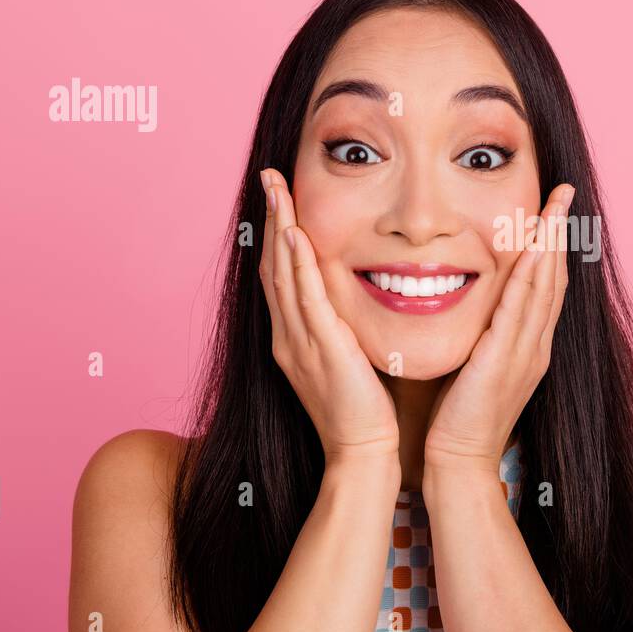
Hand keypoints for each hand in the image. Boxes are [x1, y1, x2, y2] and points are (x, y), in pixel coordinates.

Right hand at [258, 168, 399, 463]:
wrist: (361, 454)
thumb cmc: (363, 414)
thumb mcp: (348, 362)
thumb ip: (344, 332)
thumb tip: (354, 304)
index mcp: (295, 339)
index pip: (282, 276)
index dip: (278, 235)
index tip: (280, 199)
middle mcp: (289, 336)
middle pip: (273, 266)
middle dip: (271, 219)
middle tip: (269, 177)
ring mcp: (300, 342)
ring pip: (284, 274)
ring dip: (280, 228)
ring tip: (276, 189)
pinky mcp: (321, 349)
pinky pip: (305, 299)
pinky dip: (299, 265)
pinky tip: (296, 236)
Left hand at [423, 183, 575, 475]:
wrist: (458, 461)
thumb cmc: (457, 419)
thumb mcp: (474, 366)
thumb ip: (480, 336)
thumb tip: (472, 307)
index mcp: (528, 346)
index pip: (545, 285)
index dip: (551, 245)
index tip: (552, 210)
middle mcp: (535, 346)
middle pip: (555, 277)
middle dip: (559, 232)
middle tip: (563, 192)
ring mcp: (526, 353)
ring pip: (544, 287)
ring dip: (551, 243)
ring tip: (555, 206)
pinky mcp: (506, 361)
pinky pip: (521, 310)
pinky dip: (529, 276)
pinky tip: (531, 249)